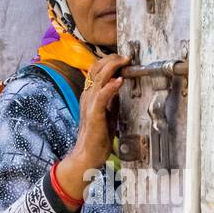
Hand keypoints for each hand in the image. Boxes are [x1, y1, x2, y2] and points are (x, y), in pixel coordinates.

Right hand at [55, 53, 127, 200]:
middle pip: (95, 68)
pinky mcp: (94, 114)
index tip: (123, 58)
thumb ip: (111, 100)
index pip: (96, 70)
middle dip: (112, 59)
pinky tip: (119, 81)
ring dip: (112, 67)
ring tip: (124, 62)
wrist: (87, 155)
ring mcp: (89, 104)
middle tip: (125, 57)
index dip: (109, 61)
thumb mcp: (107, 114)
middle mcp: (87, 96)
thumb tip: (118, 87)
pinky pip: (101, 96)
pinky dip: (110, 86)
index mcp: (90, 96)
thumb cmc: (97, 138)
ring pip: (98, 78)